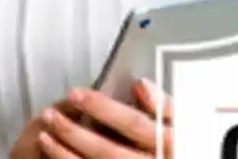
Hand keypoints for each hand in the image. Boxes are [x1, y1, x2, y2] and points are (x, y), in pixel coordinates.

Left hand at [10, 79, 173, 157]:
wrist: (185, 156)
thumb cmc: (191, 143)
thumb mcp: (189, 123)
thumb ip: (166, 106)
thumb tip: (141, 85)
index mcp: (168, 145)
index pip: (132, 124)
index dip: (103, 108)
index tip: (76, 94)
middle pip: (107, 151)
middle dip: (75, 132)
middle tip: (50, 115)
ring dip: (65, 153)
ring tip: (46, 135)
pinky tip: (53, 154)